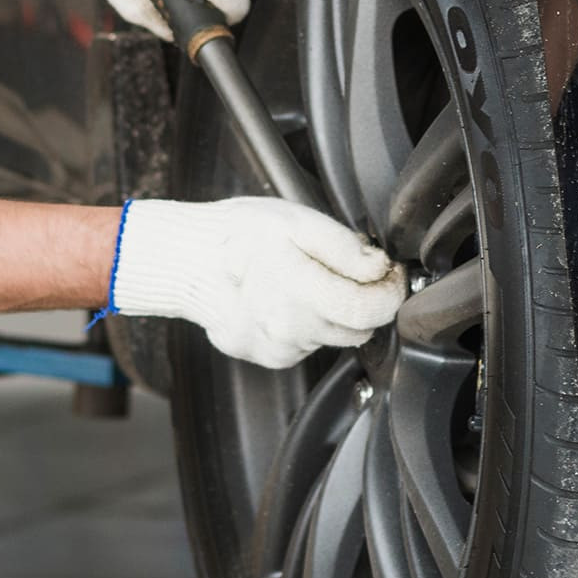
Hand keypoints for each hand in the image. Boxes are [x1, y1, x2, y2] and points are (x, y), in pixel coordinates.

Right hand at [109, 198, 405, 369]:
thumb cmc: (236, 237)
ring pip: (335, 337)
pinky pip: (308, 344)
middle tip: (349, 271)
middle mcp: (292, 329)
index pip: (371, 310)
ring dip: (335, 312)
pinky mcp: (271, 358)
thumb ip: (343, 246)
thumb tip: (378, 267)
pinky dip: (308, 324)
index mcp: (302, 291)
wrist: (187, 264)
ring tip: (305, 280)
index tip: (388, 273)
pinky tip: (284, 299)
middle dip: (364, 300)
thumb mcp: (294, 220)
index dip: (390, 291)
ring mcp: (281, 348)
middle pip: (360, 328)